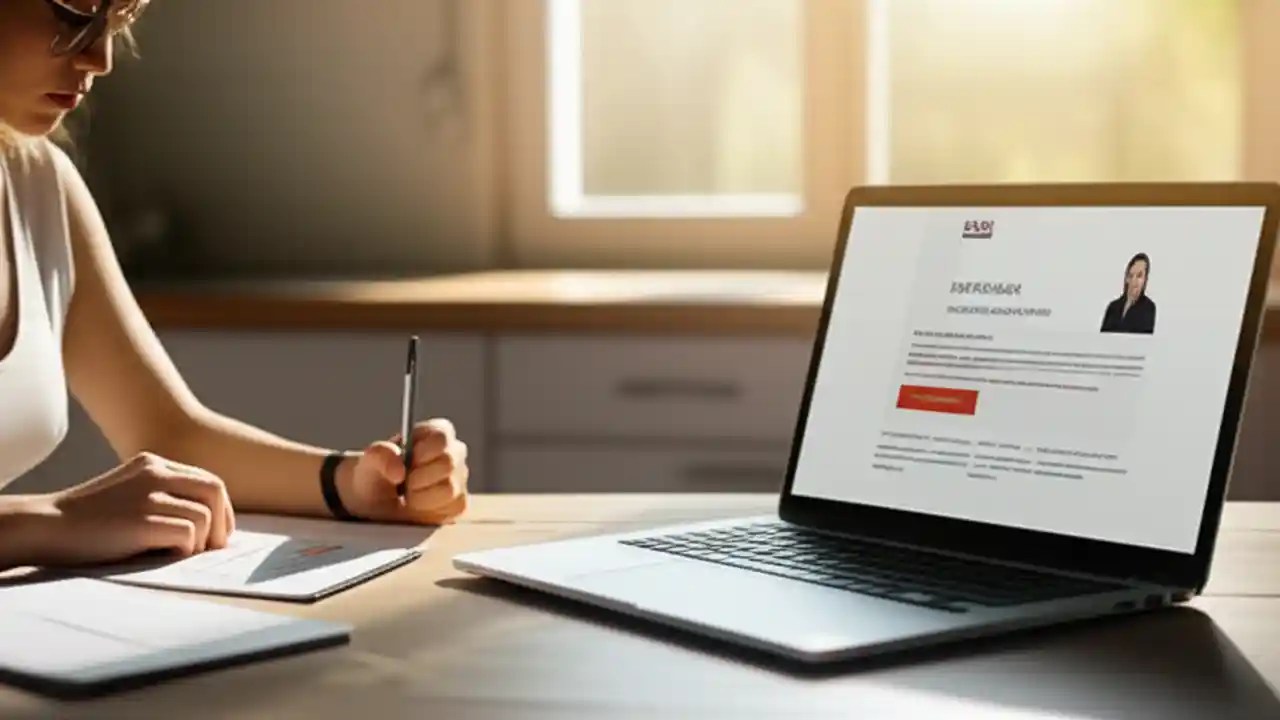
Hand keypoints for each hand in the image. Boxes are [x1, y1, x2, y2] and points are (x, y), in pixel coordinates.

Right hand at [33, 452, 234, 565]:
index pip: (208, 480)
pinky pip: (188, 535)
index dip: (221, 509)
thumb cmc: (90, 520)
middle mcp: (156, 473)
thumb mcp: (131, 492)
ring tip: (181, 553)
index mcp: (154, 464)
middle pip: (215, 491)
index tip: (218, 533)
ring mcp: (149, 495)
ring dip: (200, 541)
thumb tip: (209, 522)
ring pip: (204, 517)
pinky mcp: (143, 521)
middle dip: (222, 523)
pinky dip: (184, 550)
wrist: (48, 526)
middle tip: (214, 547)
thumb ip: (163, 495)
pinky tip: (166, 555)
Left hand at [339, 419, 468, 524]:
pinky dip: (430, 512)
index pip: (442, 435)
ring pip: (450, 488)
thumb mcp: (369, 463)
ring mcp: (458, 479)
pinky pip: (452, 508)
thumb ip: (380, 456)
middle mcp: (452, 454)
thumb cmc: (374, 478)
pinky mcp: (459, 503)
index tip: (408, 461)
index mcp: (433, 435)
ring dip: (421, 497)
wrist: (373, 505)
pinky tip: (418, 507)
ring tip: (408, 495)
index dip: (423, 450)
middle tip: (403, 483)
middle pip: (448, 462)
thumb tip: (399, 470)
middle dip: (418, 478)